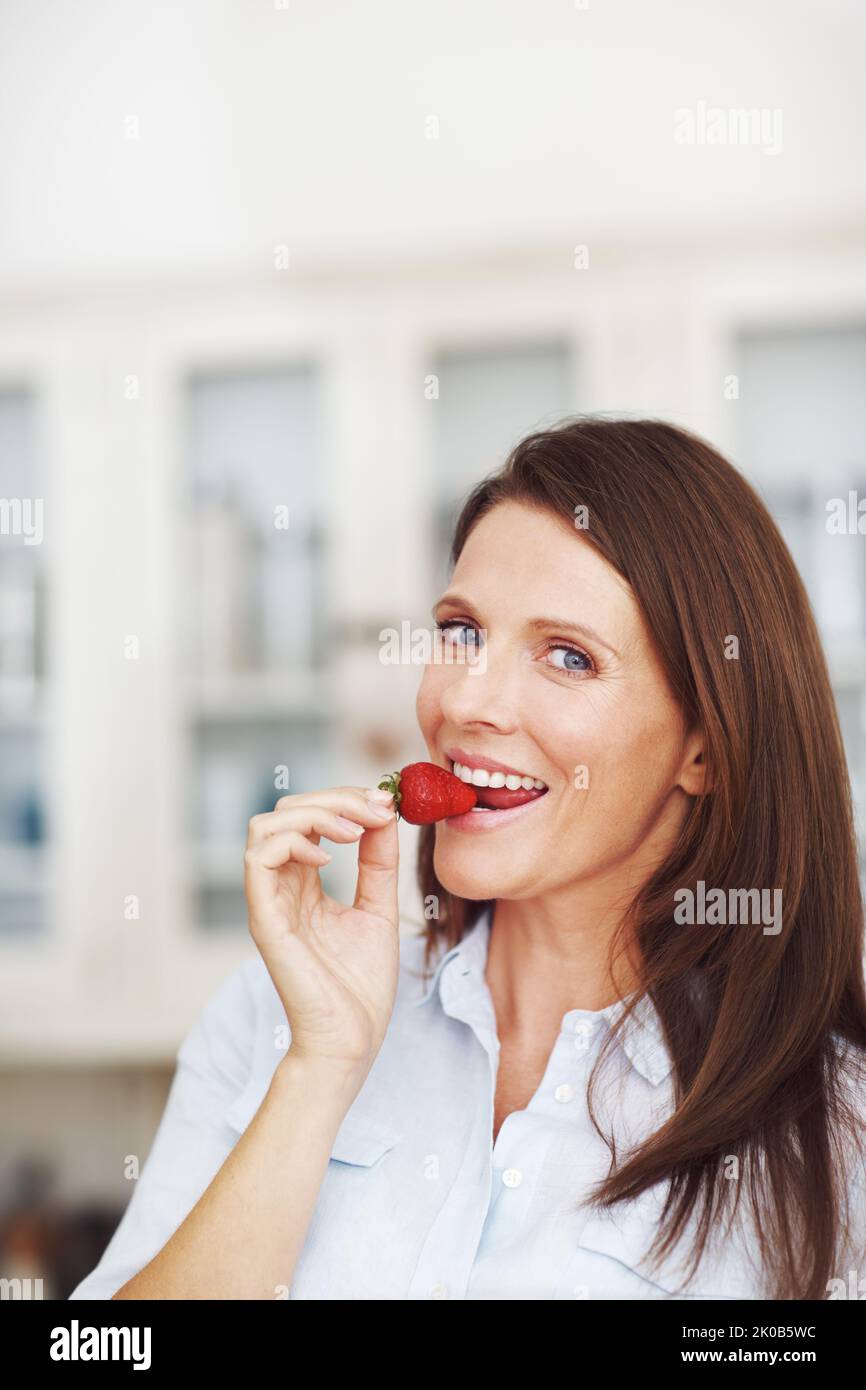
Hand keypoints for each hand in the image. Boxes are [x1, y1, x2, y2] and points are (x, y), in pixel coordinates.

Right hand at [243, 786, 399, 1083]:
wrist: (352, 1039)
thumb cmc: (360, 986)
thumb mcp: (378, 908)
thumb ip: (378, 862)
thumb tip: (384, 814)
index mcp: (303, 884)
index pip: (308, 817)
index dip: (345, 799)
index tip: (388, 802)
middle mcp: (281, 887)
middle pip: (285, 811)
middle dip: (334, 798)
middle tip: (377, 808)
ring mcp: (268, 902)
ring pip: (264, 825)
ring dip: (314, 813)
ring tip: (356, 830)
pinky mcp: (265, 919)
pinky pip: (259, 859)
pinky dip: (294, 843)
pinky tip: (330, 859)